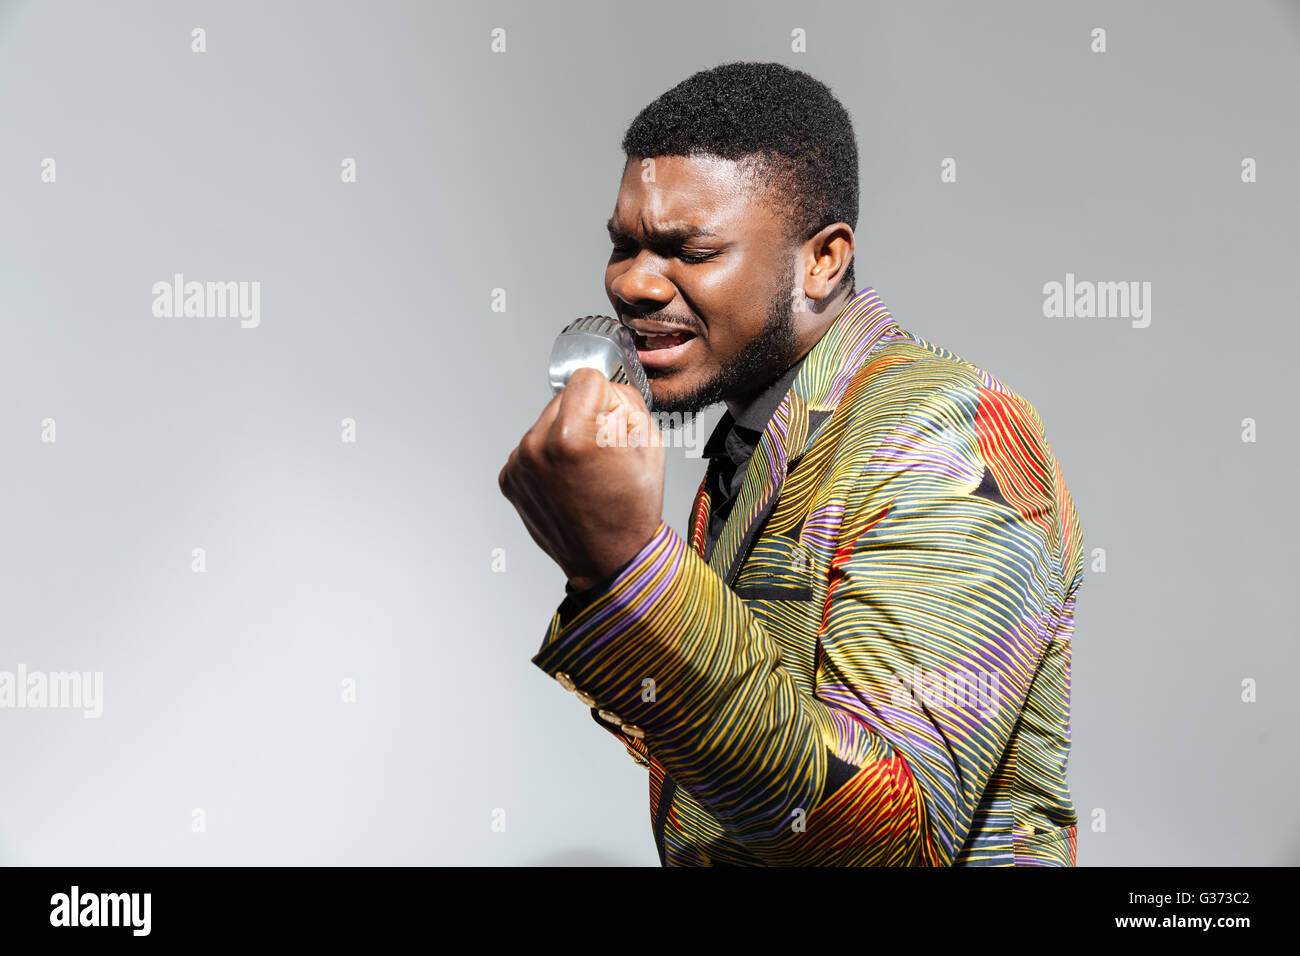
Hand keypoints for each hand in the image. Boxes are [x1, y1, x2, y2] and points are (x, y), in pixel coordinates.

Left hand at [498, 368, 665, 591]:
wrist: (609, 560)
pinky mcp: (510, 480)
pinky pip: (532, 449)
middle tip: (602, 452)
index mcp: (571, 436)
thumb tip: (608, 389)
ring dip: (565, 436)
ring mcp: (519, 466)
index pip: (586, 378)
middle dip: (586, 415)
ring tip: (584, 472)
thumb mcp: (649, 444)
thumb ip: (627, 404)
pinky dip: (549, 459)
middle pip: (563, 398)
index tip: (613, 421)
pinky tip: (567, 483)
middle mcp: (536, 447)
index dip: (608, 397)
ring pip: (546, 423)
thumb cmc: (631, 512)